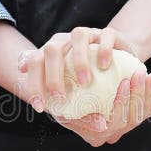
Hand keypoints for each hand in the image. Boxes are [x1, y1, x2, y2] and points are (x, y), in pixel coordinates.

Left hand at [18, 26, 138, 112]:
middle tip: (60, 98)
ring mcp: (89, 34)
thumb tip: (62, 117)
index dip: (33, 84)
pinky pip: (106, 34)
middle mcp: (68, 40)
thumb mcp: (71, 89)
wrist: (117, 60)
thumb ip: (63, 100)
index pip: (34, 62)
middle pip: (52, 49)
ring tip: (85, 83)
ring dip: (79, 60)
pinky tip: (105, 66)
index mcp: (52, 52)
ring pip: (78, 36)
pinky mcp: (110, 33)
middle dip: (53, 75)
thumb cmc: (88, 79)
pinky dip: (104, 49)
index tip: (40, 107)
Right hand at [54, 71, 150, 146]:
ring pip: (140, 114)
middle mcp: (111, 135)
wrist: (66, 97)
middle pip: (131, 117)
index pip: (116, 121)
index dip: (123, 101)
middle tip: (140, 73)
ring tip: (150, 75)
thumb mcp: (64, 107)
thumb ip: (80, 116)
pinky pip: (146, 113)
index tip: (124, 81)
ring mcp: (122, 129)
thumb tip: (102, 125)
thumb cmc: (61, 100)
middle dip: (138, 94)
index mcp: (96, 136)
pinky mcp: (130, 119)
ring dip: (147, 94)